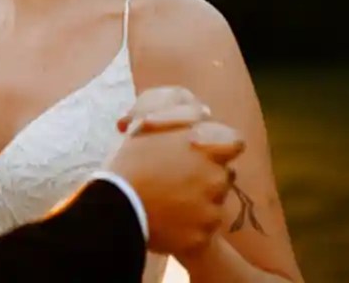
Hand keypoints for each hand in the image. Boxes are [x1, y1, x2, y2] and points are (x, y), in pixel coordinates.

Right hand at [105, 86, 244, 256]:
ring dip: (199, 202)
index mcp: (205, 149)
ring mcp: (211, 210)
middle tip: (176, 180)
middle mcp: (215, 178)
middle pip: (223, 175)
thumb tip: (203, 110)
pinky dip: (189, 228)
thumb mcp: (150, 127)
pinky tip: (167, 223)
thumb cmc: (129, 163)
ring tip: (168, 203)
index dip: (220, 147)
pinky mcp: (202, 238)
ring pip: (214, 204)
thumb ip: (181, 116)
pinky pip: (203, 231)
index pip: (234, 142)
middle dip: (206, 176)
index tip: (205, 153)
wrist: (114, 207)